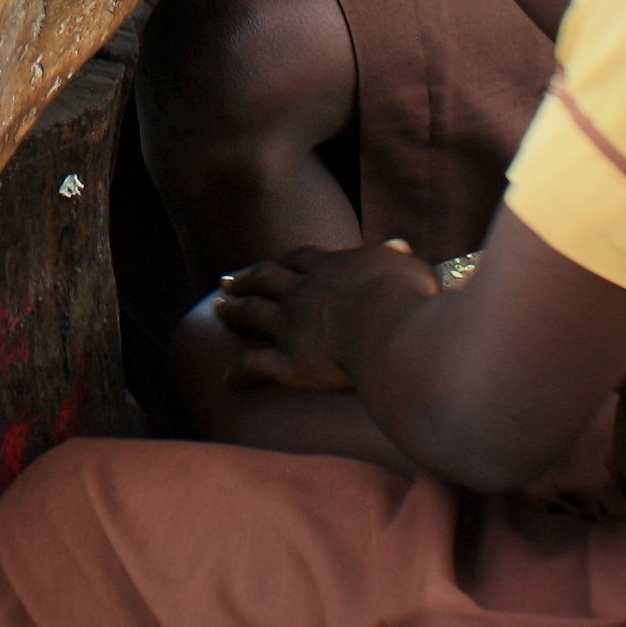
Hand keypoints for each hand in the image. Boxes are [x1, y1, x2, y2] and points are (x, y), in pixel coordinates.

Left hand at [213, 243, 439, 390]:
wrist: (391, 331)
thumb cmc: (407, 299)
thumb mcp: (408, 269)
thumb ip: (397, 259)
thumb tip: (397, 246)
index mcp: (332, 269)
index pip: (302, 259)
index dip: (285, 261)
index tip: (273, 262)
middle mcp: (303, 292)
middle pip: (266, 279)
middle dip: (245, 278)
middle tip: (226, 280)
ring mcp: (291, 326)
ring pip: (253, 313)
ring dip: (233, 310)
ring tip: (217, 308)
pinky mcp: (289, 362)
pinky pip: (255, 366)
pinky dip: (239, 373)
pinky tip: (229, 380)